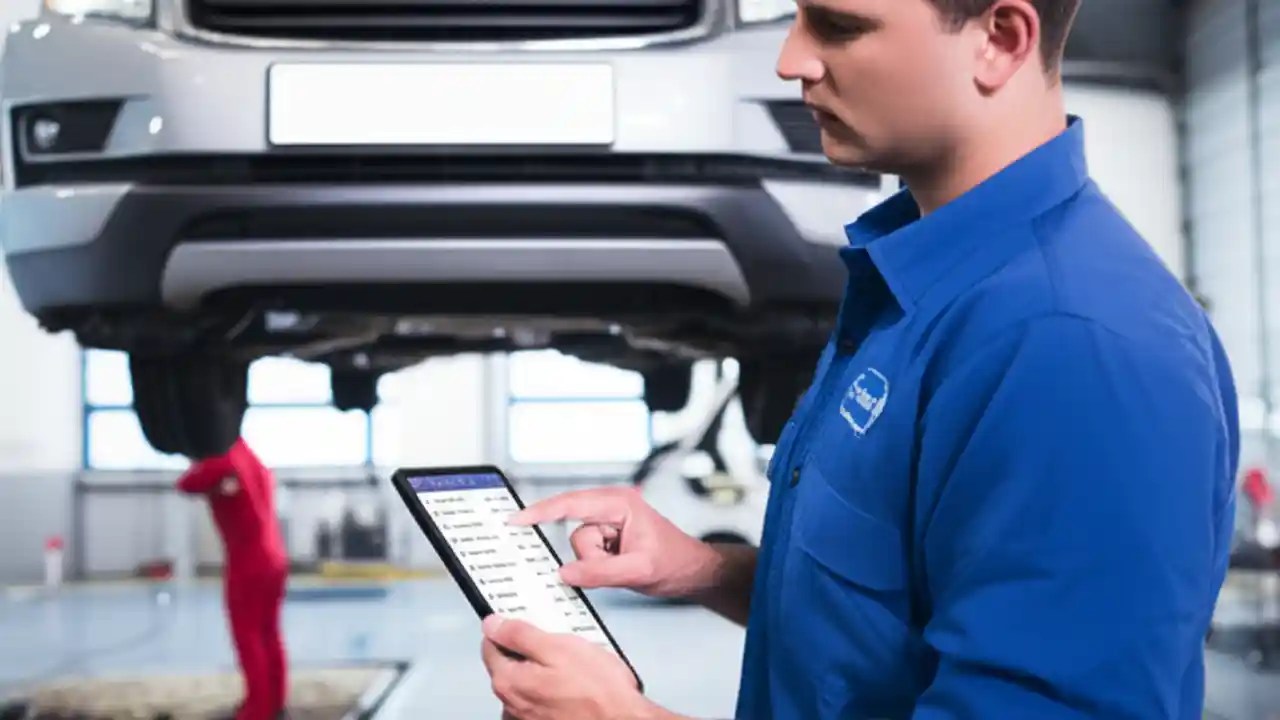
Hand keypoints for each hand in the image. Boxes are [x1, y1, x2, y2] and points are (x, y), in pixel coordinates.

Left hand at [480, 615, 664, 719]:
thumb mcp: (558, 647)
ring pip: (526, 682)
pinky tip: (573, 685)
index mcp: (508, 681)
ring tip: (572, 666)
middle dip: (528, 650)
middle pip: (508, 664)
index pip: (489, 645)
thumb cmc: (598, 692)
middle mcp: (512, 704)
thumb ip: (520, 634)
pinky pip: (540, 699)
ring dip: (541, 671)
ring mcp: (528, 718)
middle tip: (558, 642)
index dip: (506, 627)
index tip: (523, 621)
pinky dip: (551, 690)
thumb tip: (493, 624)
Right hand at [508, 487, 721, 598]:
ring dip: (596, 564)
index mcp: (619, 503)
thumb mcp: (639, 570)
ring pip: (579, 547)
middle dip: (589, 556)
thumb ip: (600, 572)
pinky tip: (618, 567)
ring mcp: (607, 521)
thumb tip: (565, 573)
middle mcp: (611, 507)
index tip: (516, 518)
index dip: (540, 511)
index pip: (571, 504)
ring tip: (624, 567)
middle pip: (575, 531)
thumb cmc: (674, 562)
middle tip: (616, 564)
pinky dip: (596, 566)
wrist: (691, 571)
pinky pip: (586, 554)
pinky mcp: (606, 536)